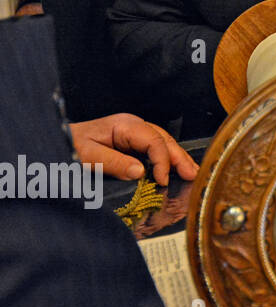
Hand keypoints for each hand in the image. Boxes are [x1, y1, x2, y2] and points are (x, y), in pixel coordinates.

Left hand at [69, 114, 197, 185]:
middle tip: (194, 175)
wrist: (51, 138)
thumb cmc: (67, 145)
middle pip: (164, 139)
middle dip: (179, 157)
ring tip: (192, 172)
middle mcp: (133, 126)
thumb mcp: (86, 156)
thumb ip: (113, 162)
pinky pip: (153, 148)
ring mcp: (132, 132)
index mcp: (125, 125)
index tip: (163, 181)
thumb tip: (141, 172)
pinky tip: (174, 169)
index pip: (154, 141)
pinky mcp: (129, 142)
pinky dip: (166, 159)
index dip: (162, 161)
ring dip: (177, 158)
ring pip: (162, 142)